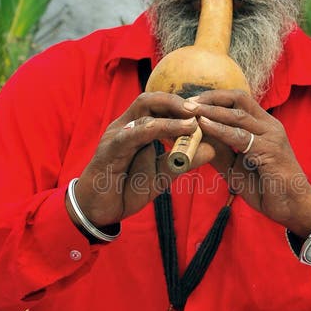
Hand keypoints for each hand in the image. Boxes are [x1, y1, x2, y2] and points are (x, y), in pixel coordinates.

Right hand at [69, 92, 201, 226]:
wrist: (98, 210)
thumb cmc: (127, 188)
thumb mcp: (162, 174)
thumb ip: (184, 160)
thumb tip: (211, 149)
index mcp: (136, 128)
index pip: (157, 106)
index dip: (180, 106)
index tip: (204, 112)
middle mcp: (125, 126)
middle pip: (149, 100)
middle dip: (176, 102)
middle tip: (199, 110)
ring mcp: (116, 135)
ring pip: (143, 113)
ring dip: (170, 114)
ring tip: (192, 120)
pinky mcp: (109, 149)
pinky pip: (133, 134)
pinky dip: (156, 130)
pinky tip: (174, 135)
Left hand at [186, 90, 310, 236]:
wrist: (292, 207)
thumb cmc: (267, 187)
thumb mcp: (236, 167)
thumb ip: (220, 152)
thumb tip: (196, 140)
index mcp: (263, 126)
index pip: (238, 101)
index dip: (214, 98)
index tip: (192, 101)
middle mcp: (269, 126)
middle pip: (239, 99)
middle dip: (211, 98)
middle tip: (187, 102)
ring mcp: (272, 136)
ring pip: (238, 115)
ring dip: (212, 111)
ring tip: (191, 110)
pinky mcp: (270, 150)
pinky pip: (241, 137)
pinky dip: (220, 130)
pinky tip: (204, 127)